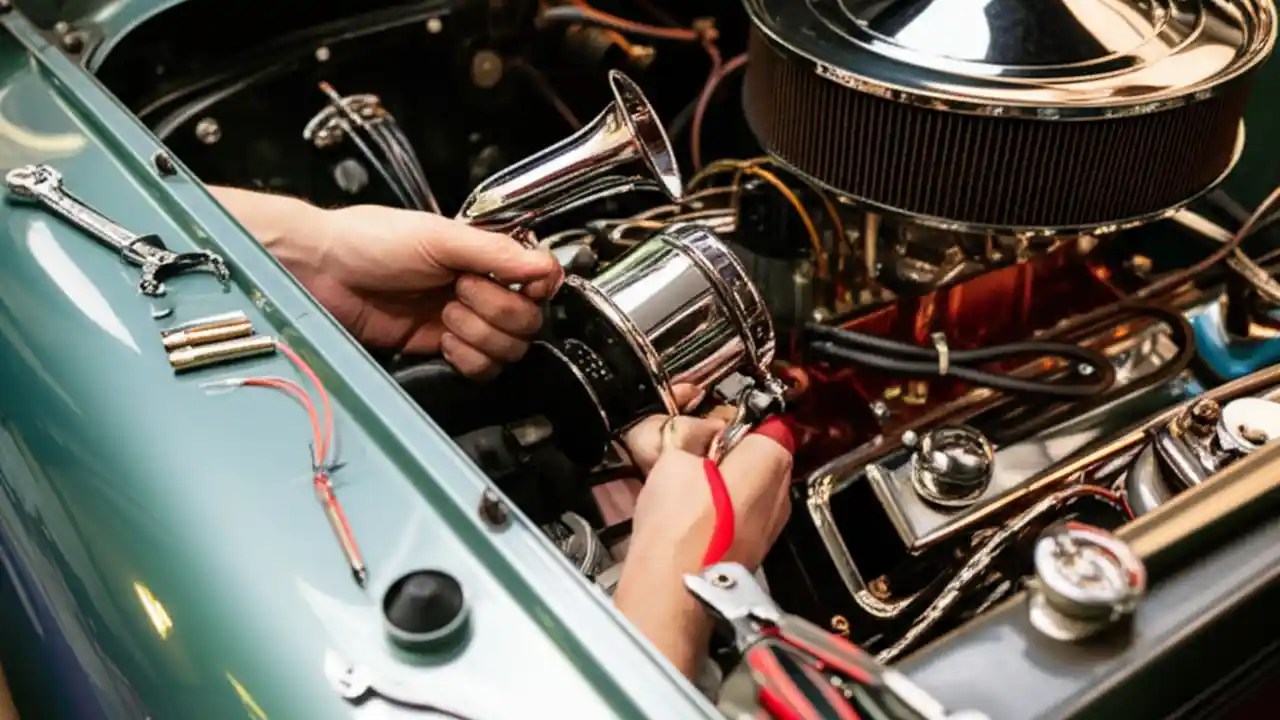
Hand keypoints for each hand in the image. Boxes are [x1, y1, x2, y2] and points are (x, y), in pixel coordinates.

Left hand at [211, 188, 562, 378]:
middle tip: (458, 292)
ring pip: (508, 349)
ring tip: (445, 314)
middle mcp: (480, 287)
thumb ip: (494, 252)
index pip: (539, 282)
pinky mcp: (441, 348)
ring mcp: (462, 320)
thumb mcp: (438, 237)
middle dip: (496, 311)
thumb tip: (547, 267)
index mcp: (484, 254)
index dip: (535, 291)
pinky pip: (481, 368)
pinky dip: (470, 360)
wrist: (321, 273)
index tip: (519, 287)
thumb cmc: (370, 241)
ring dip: (479, 335)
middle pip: (528, 322)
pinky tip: (446, 342)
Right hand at [627, 430, 792, 574]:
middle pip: (761, 458)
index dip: (736, 422)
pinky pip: (742, 519)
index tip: (713, 427)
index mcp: (769, 462)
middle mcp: (780, 495)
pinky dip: (723, 514)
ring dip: (726, 485)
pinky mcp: (754, 551)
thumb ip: (691, 437)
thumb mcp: (674, 460)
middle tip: (697, 459)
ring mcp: (770, 527)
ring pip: (752, 491)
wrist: (674, 588)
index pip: (768, 423)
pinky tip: (693, 520)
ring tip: (690, 491)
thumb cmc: (679, 528)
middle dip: (731, 454)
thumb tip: (696, 433)